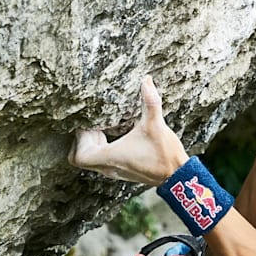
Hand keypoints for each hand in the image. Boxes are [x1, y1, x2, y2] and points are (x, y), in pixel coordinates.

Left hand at [70, 75, 189, 184]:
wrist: (177, 175)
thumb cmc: (165, 154)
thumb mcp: (156, 124)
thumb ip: (149, 101)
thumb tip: (146, 80)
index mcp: (112, 158)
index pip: (79, 156)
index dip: (79, 140)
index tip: (88, 124)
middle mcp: (109, 167)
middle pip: (80, 157)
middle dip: (84, 138)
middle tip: (95, 122)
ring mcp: (114, 171)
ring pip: (91, 159)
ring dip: (93, 143)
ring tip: (103, 125)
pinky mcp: (121, 170)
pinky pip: (101, 160)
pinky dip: (101, 147)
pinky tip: (113, 133)